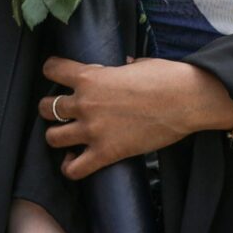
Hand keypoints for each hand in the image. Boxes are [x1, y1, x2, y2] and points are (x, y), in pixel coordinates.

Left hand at [39, 56, 232, 178]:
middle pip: (46, 108)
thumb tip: (126, 63)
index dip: (52, 70)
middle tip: (65, 111)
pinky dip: (70, 167)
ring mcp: (93, 130)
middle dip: (51, 109)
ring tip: (68, 136)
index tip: (57, 74)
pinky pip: (74, 169)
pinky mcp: (107, 153)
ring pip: (52, 137)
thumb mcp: (136, 64)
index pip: (52, 69)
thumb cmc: (165, 78)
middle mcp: (85, 103)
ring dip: (57, 136)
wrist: (186, 100)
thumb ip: (122, 67)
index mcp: (90, 77)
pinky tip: (74, 160)